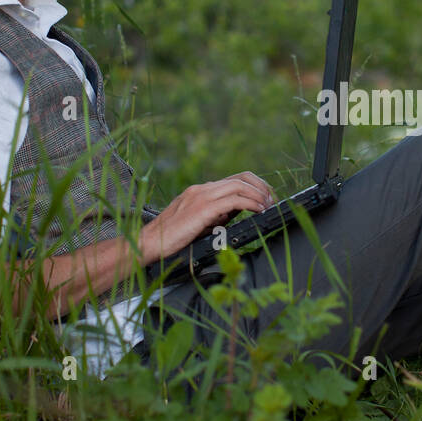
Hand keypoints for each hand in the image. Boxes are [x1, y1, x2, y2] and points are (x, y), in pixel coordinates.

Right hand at [142, 172, 275, 260]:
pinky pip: (234, 200)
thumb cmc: (172, 238)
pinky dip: (251, 203)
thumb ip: (215, 215)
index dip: (255, 185)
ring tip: (268, 206)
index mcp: (201, 191)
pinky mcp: (202, 209)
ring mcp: (201, 196)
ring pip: (239, 185)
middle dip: (262, 187)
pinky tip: (258, 210)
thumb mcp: (198, 222)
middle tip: (273, 201)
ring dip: (259, 195)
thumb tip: (236, 212)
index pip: (235, 179)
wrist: (149, 243)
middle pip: (241, 178)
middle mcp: (202, 189)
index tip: (267, 197)